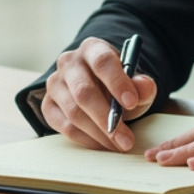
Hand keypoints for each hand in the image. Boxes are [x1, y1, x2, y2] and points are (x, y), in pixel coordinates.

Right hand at [41, 37, 158, 152]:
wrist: (96, 88)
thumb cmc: (116, 85)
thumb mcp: (134, 83)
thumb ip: (142, 85)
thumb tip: (145, 88)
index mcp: (92, 49)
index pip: (102, 61)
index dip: (117, 82)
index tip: (131, 102)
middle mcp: (69, 63)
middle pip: (84, 91)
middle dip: (107, 118)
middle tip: (126, 139)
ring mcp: (55, 83)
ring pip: (74, 112)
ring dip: (98, 133)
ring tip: (118, 145)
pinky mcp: (48, 105)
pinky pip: (65, 127)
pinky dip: (86, 139)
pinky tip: (102, 144)